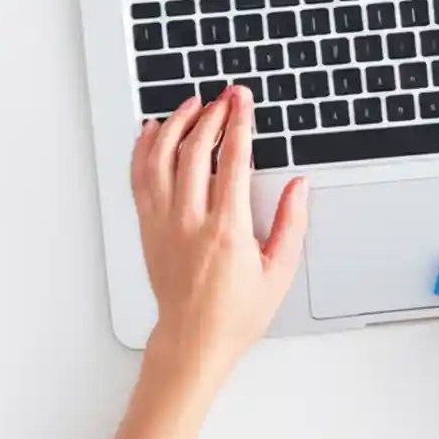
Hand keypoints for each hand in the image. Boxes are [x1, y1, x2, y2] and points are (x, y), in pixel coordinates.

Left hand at [130, 86, 308, 368]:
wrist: (193, 341)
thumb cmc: (236, 313)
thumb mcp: (280, 271)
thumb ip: (291, 223)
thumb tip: (299, 186)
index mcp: (227, 230)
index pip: (232, 160)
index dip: (238, 123)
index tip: (243, 100)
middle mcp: (190, 222)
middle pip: (194, 151)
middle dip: (211, 115)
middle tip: (225, 96)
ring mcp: (163, 224)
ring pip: (161, 159)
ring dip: (176, 125)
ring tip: (192, 105)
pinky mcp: (148, 229)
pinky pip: (139, 179)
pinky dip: (143, 150)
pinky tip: (151, 132)